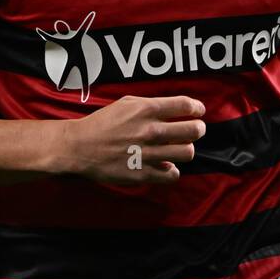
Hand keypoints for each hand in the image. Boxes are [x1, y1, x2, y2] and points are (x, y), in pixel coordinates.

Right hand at [61, 94, 205, 185]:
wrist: (80, 147)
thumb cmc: (103, 123)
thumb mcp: (126, 103)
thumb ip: (152, 105)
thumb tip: (176, 110)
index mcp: (147, 110)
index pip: (186, 106)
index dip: (197, 108)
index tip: (198, 111)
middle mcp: (150, 131)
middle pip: (193, 130)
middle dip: (198, 129)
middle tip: (195, 130)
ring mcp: (148, 153)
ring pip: (187, 153)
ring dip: (187, 150)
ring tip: (180, 148)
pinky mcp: (143, 174)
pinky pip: (172, 175)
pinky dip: (173, 170)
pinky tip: (166, 165)